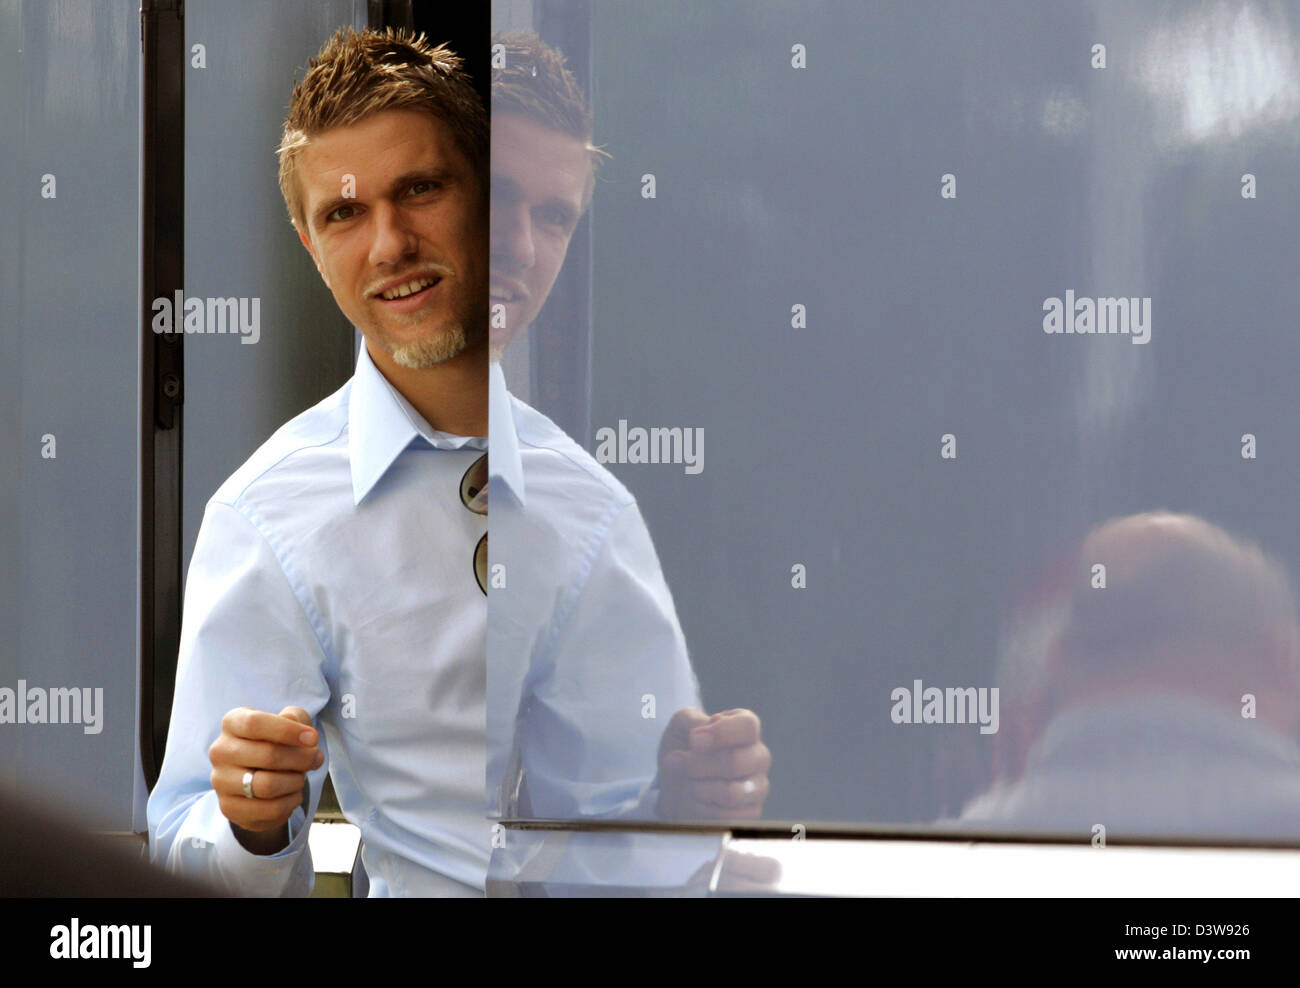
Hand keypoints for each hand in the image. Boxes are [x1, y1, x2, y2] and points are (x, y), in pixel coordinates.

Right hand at [208, 706, 322, 852]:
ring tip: (301, 777)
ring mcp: (221, 781)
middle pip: (267, 755)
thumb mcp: (290, 722)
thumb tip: (305, 735)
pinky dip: (291, 802)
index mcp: (232, 723)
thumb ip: (298, 719)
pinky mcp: (229, 807)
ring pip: (267, 785)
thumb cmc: (277, 741)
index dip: (287, 731)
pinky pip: (269, 809)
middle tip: (315, 759)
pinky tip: (294, 794)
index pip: (254, 723)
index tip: (313, 738)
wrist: (260, 775)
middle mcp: (220, 751)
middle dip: (301, 758)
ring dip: (295, 781)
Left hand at [656, 708, 770, 820]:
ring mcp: (758, 788)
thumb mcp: (680, 726)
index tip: (694, 740)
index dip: (719, 733)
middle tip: (684, 764)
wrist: (674, 785)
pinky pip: (724, 817)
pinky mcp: (750, 815)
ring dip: (699, 789)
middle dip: (699, 765)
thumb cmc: (683, 748)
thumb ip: (691, 722)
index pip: (747, 726)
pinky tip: (696, 801)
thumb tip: (699, 739)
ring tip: (689, 783)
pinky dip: (700, 810)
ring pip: (731, 794)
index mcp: (745, 729)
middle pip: (735, 762)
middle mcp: (759, 757)